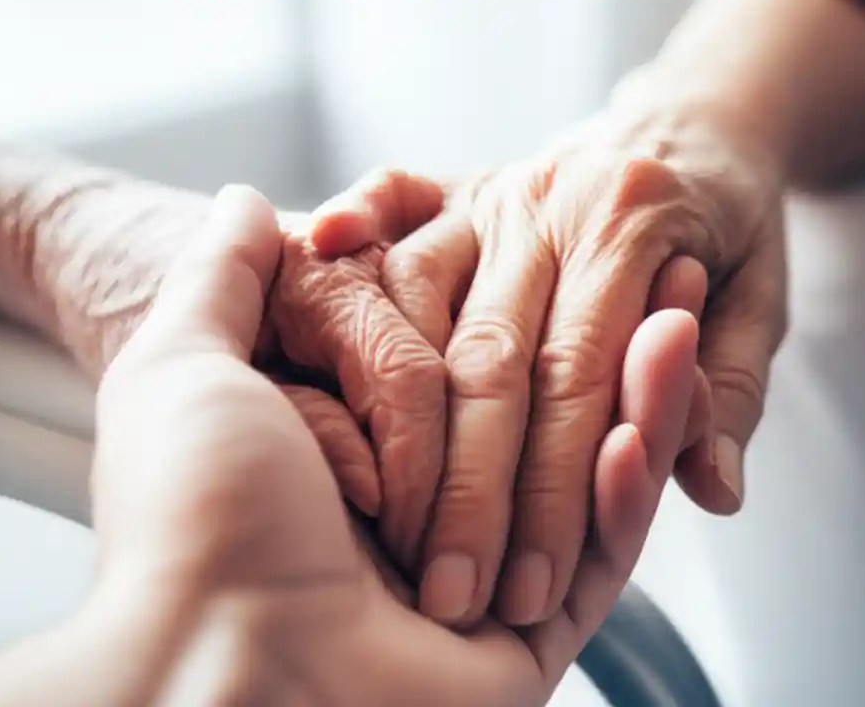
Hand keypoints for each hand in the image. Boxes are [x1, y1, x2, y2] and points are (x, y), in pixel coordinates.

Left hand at [86, 186, 700, 704]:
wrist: (222, 666)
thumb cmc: (194, 522)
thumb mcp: (186, 369)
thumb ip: (225, 279)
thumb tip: (246, 204)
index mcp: (352, 449)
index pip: (458, 353)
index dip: (520, 294)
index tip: (569, 236)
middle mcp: (417, 513)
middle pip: (535, 413)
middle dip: (600, 342)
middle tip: (661, 274)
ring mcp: (477, 578)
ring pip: (579, 477)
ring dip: (636, 397)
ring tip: (678, 318)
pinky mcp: (526, 642)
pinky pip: (600, 560)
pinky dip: (629, 486)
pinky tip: (653, 412)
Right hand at [312, 130, 786, 625]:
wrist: (697, 128)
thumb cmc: (732, 231)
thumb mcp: (762, 308)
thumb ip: (730, 394)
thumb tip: (713, 488)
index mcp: (636, 222)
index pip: (580, 377)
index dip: (555, 490)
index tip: (537, 586)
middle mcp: (555, 196)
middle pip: (491, 355)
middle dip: (471, 486)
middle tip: (456, 589)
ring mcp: (496, 185)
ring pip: (423, 296)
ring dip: (396, 409)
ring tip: (389, 517)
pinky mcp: (455, 181)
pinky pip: (393, 194)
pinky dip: (356, 218)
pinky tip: (319, 244)